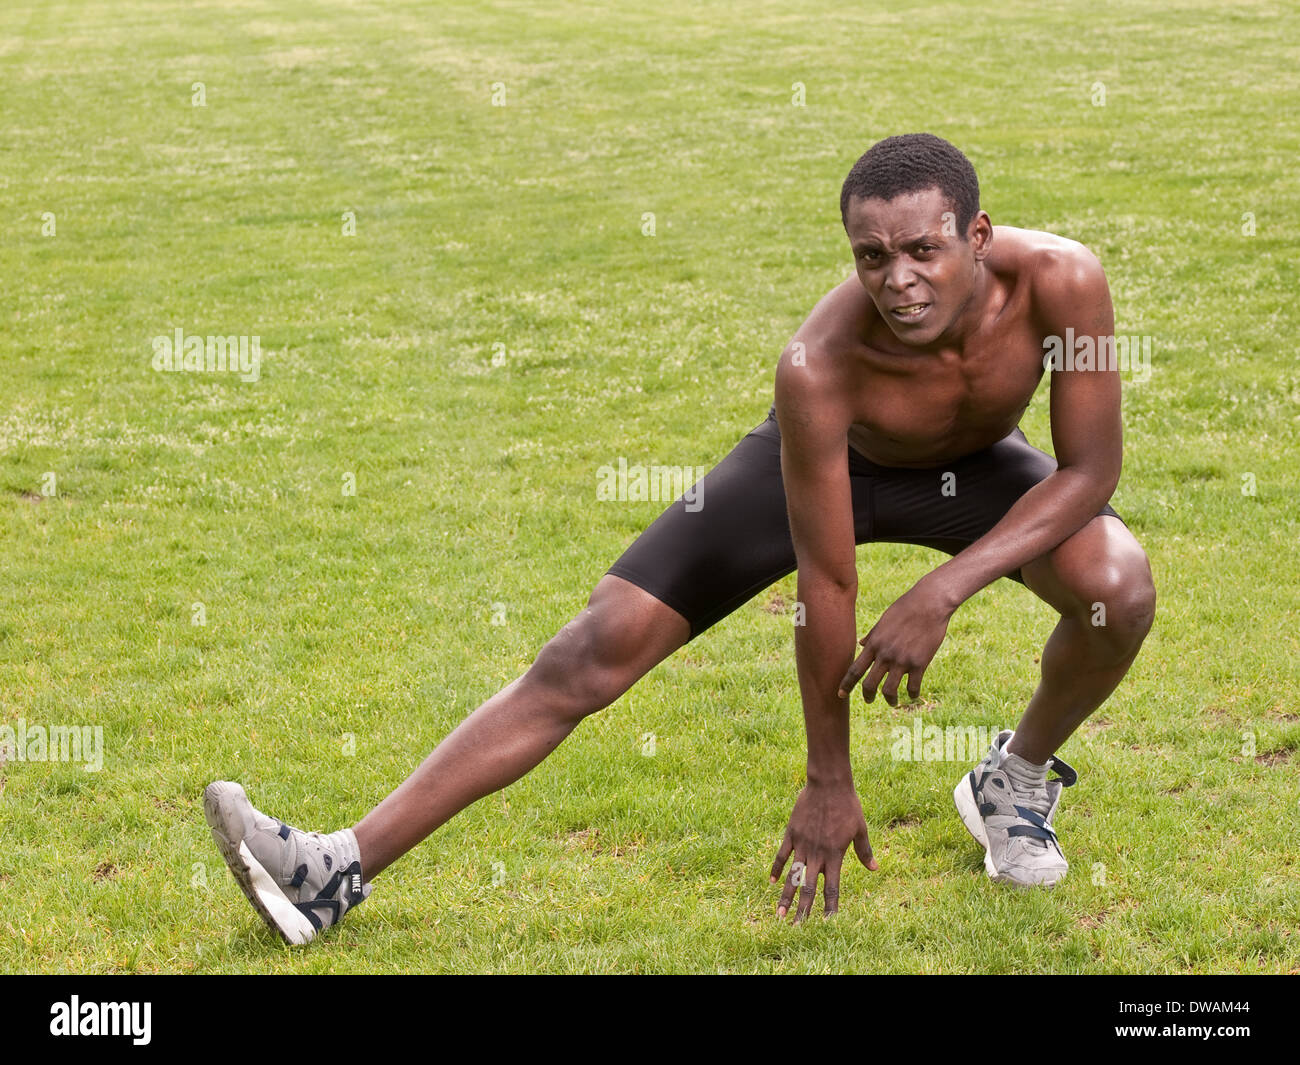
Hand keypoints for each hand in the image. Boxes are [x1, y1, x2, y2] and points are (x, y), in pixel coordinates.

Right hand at [770, 781, 876, 920]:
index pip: (832, 888)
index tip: (826, 924)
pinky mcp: (791, 833)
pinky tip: (772, 882)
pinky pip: (781, 855)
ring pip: (792, 875)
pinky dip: (776, 868)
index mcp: (835, 855)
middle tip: (797, 929)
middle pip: (809, 888)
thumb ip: (864, 851)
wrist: (828, 784)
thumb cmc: (848, 805)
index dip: (829, 907)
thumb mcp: (860, 829)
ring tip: (780, 914)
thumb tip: (874, 869)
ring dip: (786, 896)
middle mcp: (817, 854)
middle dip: (803, 910)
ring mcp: (802, 844)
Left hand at [838, 579, 953, 705]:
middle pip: (869, 684)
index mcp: (874, 644)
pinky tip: (913, 694)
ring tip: (892, 702)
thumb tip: (861, 643)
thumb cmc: (905, 609)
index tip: (840, 695)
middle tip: (868, 700)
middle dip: (867, 696)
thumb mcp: (883, 621)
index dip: (846, 684)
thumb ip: (872, 636)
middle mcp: (885, 654)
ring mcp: (902, 660)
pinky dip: (912, 694)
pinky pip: (912, 687)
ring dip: (890, 700)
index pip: (855, 669)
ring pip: (889, 690)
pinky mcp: (920, 663)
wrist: (929, 604)